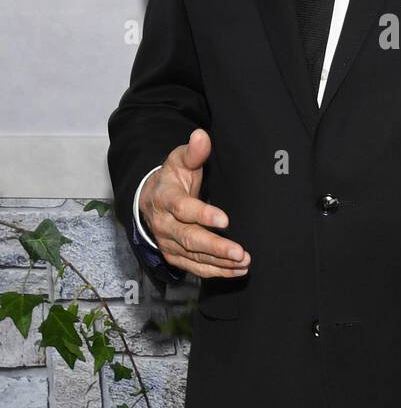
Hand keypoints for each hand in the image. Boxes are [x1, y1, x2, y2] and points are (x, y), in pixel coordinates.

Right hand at [139, 127, 250, 278]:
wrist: (150, 200)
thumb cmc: (172, 179)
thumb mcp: (180, 160)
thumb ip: (194, 151)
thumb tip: (202, 136)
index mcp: (165, 198)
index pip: (183, 209)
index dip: (203, 215)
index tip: (225, 220)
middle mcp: (164, 224)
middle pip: (189, 238)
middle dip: (215, 247)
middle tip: (239, 251)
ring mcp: (168, 243)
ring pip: (194, 256)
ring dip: (219, 262)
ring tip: (244, 262)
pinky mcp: (174, 256)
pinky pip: (195, 267)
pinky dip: (216, 271)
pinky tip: (236, 271)